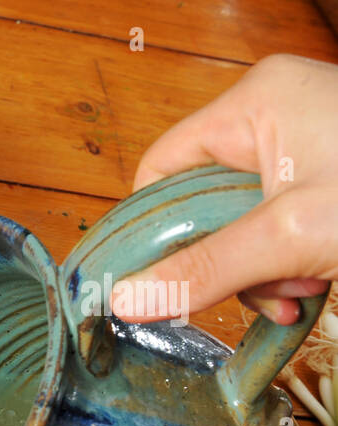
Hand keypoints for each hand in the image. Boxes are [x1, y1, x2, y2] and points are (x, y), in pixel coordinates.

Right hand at [110, 54, 337, 324]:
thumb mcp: (293, 239)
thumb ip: (205, 269)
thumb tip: (129, 300)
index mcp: (254, 103)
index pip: (160, 172)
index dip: (155, 231)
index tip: (164, 281)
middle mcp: (274, 115)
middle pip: (203, 204)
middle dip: (230, 260)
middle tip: (265, 288)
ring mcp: (306, 144)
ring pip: (242, 225)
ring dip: (264, 270)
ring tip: (305, 286)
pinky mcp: (328, 176)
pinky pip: (279, 227)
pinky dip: (290, 263)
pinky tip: (317, 282)